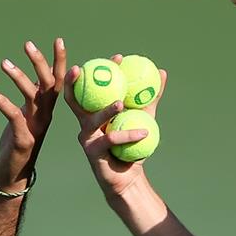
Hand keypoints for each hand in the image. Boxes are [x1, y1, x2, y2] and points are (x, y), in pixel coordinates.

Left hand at [0, 38, 63, 191]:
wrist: (13, 176)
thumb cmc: (19, 142)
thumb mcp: (28, 116)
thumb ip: (34, 97)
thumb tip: (35, 75)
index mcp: (48, 110)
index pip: (59, 81)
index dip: (60, 61)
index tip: (58, 40)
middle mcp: (45, 116)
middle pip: (49, 85)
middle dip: (40, 62)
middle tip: (27, 44)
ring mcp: (35, 127)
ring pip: (32, 96)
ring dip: (18, 77)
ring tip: (3, 62)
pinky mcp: (22, 139)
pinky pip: (13, 114)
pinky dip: (1, 101)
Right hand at [63, 53, 164, 202]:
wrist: (129, 177)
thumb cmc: (133, 147)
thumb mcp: (144, 118)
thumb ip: (149, 98)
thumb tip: (161, 73)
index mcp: (94, 113)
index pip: (91, 87)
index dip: (99, 70)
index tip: (117, 57)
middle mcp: (85, 123)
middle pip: (74, 99)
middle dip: (75, 81)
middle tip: (88, 68)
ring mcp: (86, 138)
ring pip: (92, 119)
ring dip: (106, 110)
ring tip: (120, 103)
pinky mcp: (92, 152)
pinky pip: (111, 140)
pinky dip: (129, 135)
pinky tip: (144, 132)